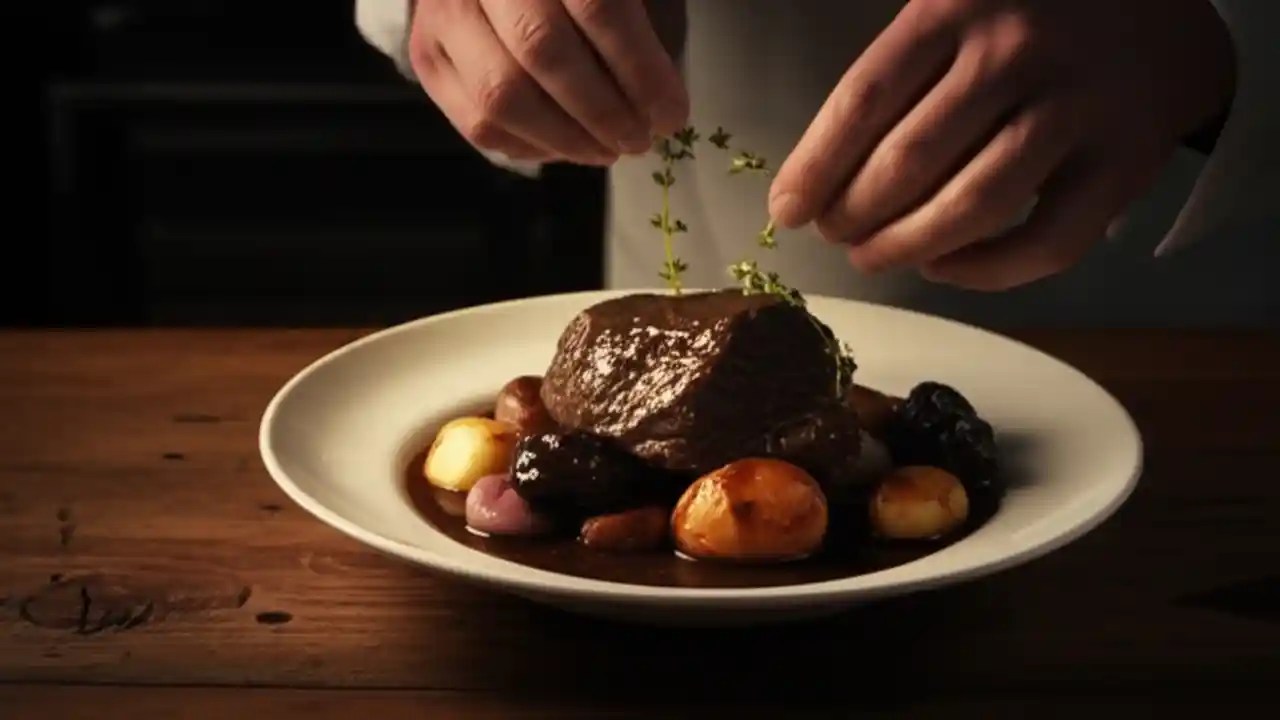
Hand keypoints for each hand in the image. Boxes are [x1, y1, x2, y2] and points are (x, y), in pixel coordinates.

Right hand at [408, 0, 688, 165]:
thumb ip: (634, 20)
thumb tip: (660, 103)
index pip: (598, 7)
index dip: (641, 71)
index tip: (672, 114)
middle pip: (544, 52)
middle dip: (603, 112)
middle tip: (639, 139)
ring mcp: (443, 14)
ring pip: (501, 96)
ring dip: (567, 140)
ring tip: (608, 150)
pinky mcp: (425, 55)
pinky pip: (476, 122)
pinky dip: (529, 148)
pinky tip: (565, 148)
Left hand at [769, 0, 1235, 290]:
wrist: (1164, 14)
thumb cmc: (1031, 20)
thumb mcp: (958, 6)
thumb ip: (899, 70)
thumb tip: (820, 173)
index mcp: (958, 4)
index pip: (865, 99)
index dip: (816, 166)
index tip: (789, 208)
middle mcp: (1017, 51)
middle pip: (909, 160)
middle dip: (854, 214)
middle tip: (835, 233)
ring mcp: (1076, 107)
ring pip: (970, 206)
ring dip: (905, 246)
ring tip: (872, 255)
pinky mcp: (1125, 163)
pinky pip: (1044, 243)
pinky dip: (982, 272)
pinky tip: (942, 267)